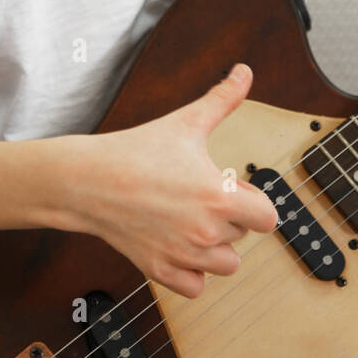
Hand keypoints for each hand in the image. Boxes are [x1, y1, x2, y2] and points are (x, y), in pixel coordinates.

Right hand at [44, 63, 277, 297]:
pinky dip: (193, 272)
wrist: (88, 179)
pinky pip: (196, 287)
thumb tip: (244, 71)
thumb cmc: (136, 150)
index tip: (235, 190)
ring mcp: (183, 255)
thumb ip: (223, 98)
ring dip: (216, 247)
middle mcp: (206, 232)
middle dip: (230, 218)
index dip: (255, 202)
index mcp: (220, 197)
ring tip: (194, 222)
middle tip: (202, 197)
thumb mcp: (186, 121)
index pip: (269, 217)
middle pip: (244, 236)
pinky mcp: (160, 271)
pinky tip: (179, 245)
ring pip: (225, 265)